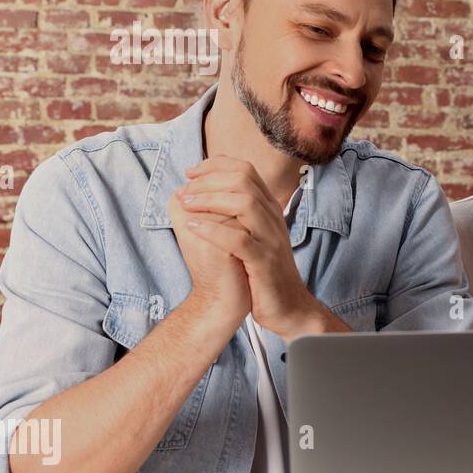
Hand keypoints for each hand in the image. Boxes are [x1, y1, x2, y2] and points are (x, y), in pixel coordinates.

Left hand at [176, 156, 327, 339]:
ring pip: (244, 203)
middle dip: (208, 180)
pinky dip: (213, 231)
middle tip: (185, 191)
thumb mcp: (254, 235)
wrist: (287, 307)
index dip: (215, 165)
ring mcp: (271, 238)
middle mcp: (273, 218)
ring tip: (186, 205)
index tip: (190, 173)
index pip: (245, 170)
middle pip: (243, 180)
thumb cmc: (262, 271)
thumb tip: (206, 192)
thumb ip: (238, 214)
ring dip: (209, 200)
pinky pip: (239, 240)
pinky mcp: (264, 261)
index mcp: (269, 208)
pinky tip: (193, 228)